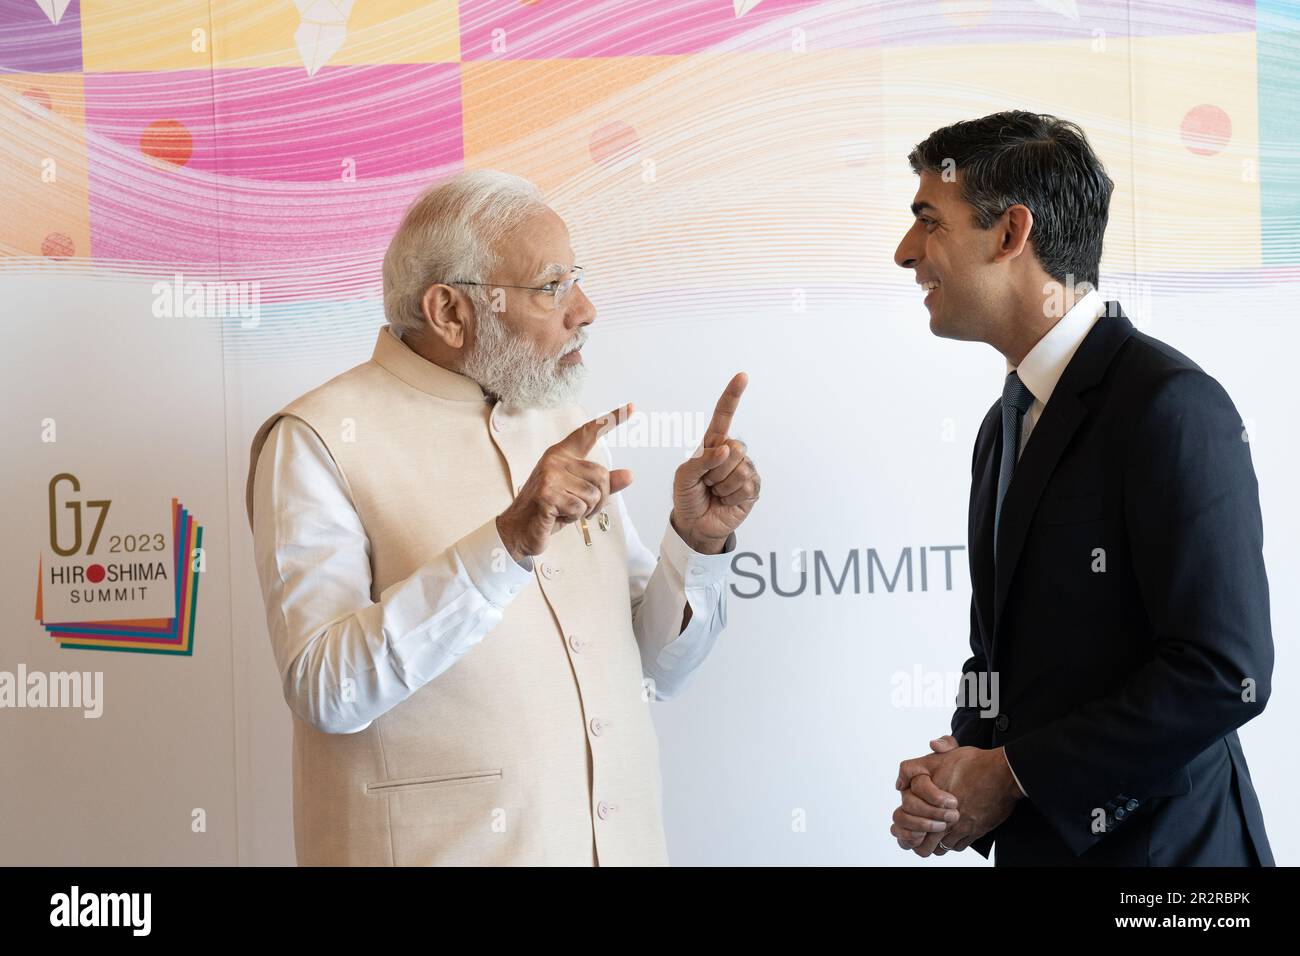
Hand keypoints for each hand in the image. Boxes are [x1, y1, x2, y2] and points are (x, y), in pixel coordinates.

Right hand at [496, 403, 632, 561]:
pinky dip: (574, 518)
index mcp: (562, 454)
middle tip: (579, 508)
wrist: (520, 530)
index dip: (612, 419)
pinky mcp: (547, 493)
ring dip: (585, 510)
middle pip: (601, 475)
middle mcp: (555, 460)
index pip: (589, 433)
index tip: (632, 407)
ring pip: (593, 494)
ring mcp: (550, 475)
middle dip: (598, 499)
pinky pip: (580, 508)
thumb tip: (630, 475)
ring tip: (564, 511)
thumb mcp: (580, 495)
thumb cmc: (550, 510)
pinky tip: (557, 516)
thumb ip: (604, 484)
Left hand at [671, 373, 760, 552]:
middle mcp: (732, 452)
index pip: (724, 415)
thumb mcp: (683, 476)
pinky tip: (726, 500)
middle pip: (734, 446)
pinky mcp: (753, 487)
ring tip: (716, 492)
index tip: (742, 376)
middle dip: (716, 469)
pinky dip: (731, 496)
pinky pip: (746, 485)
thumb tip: (726, 449)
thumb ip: (701, 460)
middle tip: (707, 482)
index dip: (733, 396)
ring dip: (722, 485)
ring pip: (739, 468)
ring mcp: (745, 469)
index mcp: (713, 443)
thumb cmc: (688, 497)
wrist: (696, 524)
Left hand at [895, 736, 1022, 855]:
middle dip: (917, 838)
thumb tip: (931, 746)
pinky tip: (954, 834)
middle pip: (919, 839)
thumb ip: (935, 751)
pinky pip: (956, 847)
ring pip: (938, 848)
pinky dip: (952, 844)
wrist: (1003, 774)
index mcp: (927, 795)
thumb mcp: (948, 754)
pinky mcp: (973, 832)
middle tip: (920, 833)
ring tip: (936, 835)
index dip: (906, 819)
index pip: (905, 816)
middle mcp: (940, 814)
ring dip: (935, 843)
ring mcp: (957, 826)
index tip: (910, 817)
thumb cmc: (976, 763)